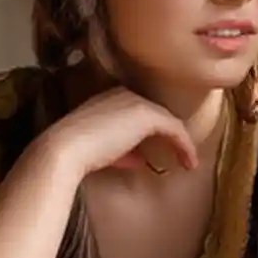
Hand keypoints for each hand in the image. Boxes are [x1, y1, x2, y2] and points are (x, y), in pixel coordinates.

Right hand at [35, 87, 198, 178]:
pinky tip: (189, 161)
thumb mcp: (106, 151)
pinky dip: (184, 145)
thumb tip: (141, 160)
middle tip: (183, 156)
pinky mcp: (147, 113)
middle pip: (159, 115)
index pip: (143, 114)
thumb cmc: (81, 153)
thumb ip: (125, 152)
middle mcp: (126, 94)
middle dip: (173, 136)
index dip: (157, 133)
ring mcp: (137, 101)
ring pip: (169, 121)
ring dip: (182, 143)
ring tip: (189, 162)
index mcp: (113, 98)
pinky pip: (174, 128)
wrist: (68, 149)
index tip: (165, 153)